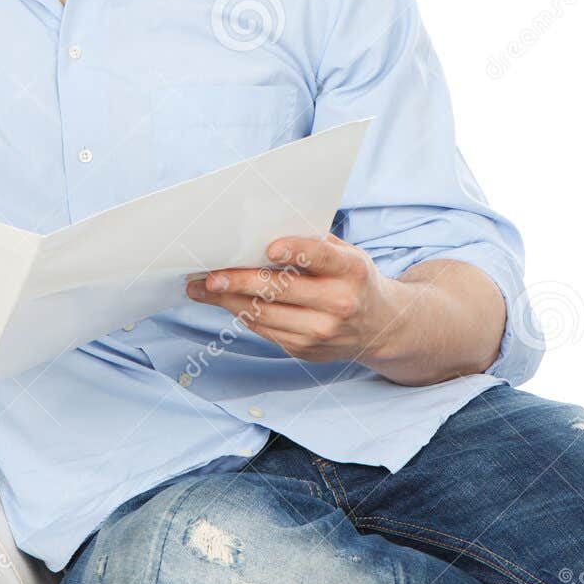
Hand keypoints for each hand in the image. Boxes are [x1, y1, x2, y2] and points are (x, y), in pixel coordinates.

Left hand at [184, 233, 396, 364]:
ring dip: (228, 301)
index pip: (321, 257)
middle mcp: (340, 303)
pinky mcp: (307, 350)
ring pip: (265, 315)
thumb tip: (260, 232)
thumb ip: (313, 244)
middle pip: (282, 290)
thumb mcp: (347, 255)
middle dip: (239, 281)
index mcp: (352, 271)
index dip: (296, 251)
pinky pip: (265, 331)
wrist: (381, 327)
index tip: (269, 247)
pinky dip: (241, 314)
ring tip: (203, 289)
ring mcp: (323, 332)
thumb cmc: (354, 280)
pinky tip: (225, 302)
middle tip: (209, 276)